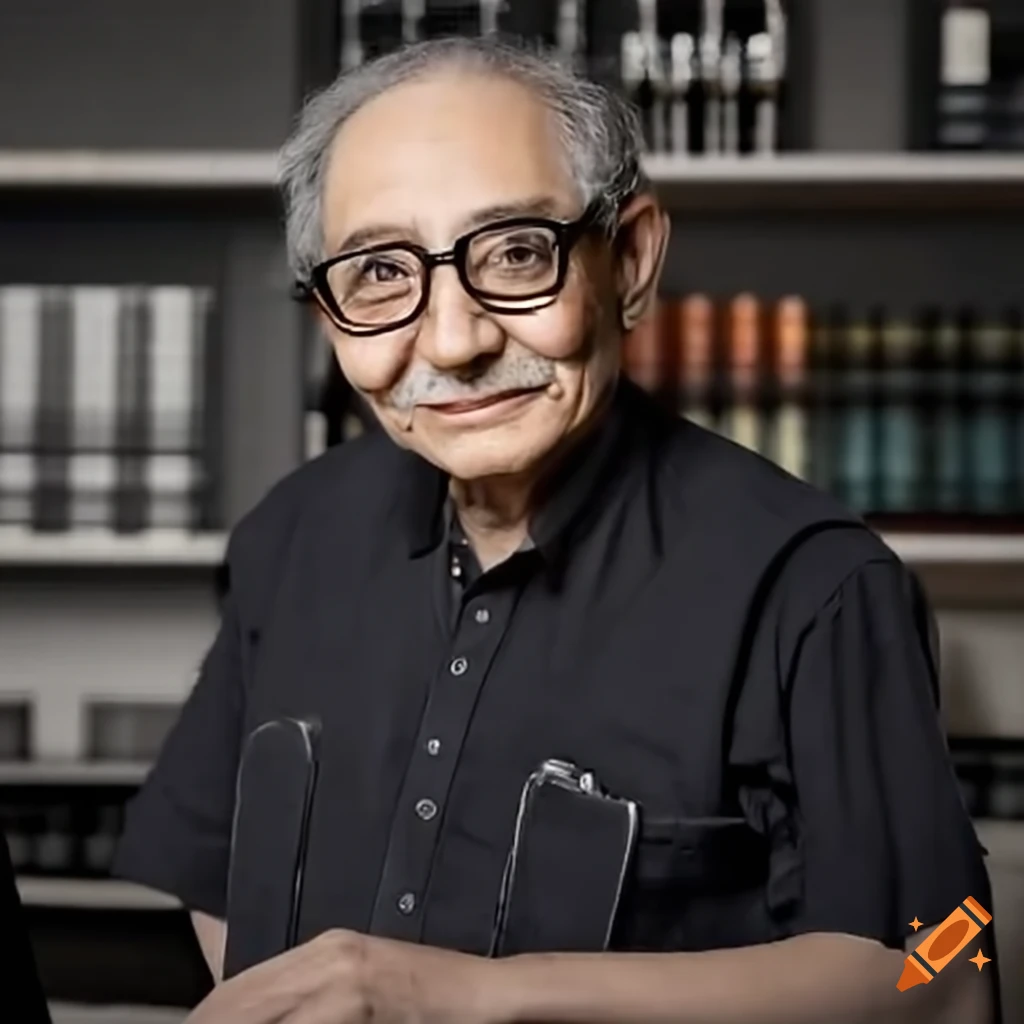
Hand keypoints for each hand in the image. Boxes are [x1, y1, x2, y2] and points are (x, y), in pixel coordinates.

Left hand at [183, 928, 503, 1023]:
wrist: (482, 994)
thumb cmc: (425, 998)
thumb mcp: (361, 989)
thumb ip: (314, 995)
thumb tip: (266, 1011)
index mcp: (321, 949)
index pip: (237, 990)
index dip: (206, 1018)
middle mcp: (325, 955)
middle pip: (237, 1002)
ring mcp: (342, 976)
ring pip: (260, 1013)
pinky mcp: (360, 997)